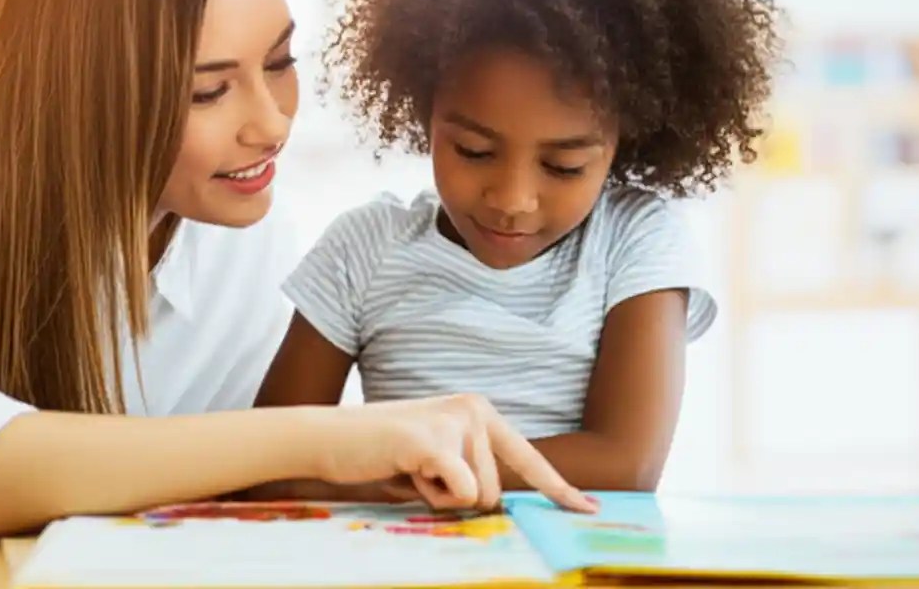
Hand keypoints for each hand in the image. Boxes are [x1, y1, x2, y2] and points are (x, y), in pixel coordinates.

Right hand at [316, 394, 597, 512]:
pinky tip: (404, 468)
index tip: (589, 510)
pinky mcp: (434, 440)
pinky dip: (432, 494)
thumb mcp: (437, 461)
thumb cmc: (380, 455)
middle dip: (455, 499)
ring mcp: (456, 420)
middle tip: (417, 475)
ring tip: (407, 469)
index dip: (558, 490)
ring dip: (438, 497)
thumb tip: (501, 505)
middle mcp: (474, 409)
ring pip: (477, 497)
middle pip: (495, 492)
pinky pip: (459, 492)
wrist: (329, 439)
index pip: (528, 459)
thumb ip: (470, 473)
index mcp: (479, 411)